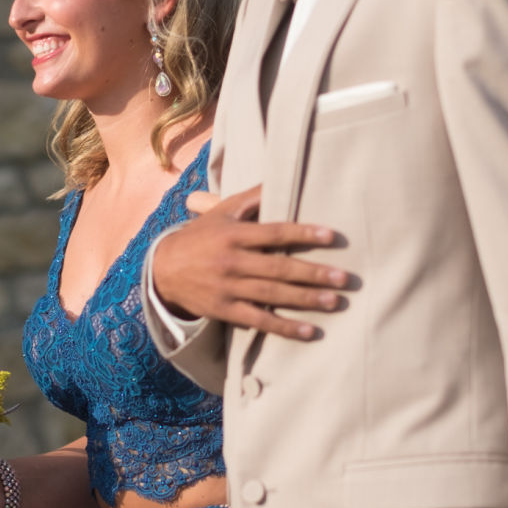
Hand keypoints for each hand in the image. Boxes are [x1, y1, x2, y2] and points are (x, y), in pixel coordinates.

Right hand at [152, 184, 351, 340]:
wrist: (163, 270)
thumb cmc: (200, 236)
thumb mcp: (221, 212)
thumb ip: (252, 198)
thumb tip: (280, 176)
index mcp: (234, 234)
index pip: (274, 232)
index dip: (304, 233)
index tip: (332, 236)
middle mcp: (232, 261)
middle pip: (279, 268)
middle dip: (313, 273)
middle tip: (345, 278)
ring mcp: (228, 288)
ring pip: (272, 295)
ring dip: (305, 299)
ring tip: (334, 301)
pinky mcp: (224, 310)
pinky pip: (259, 321)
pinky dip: (284, 328)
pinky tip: (309, 331)